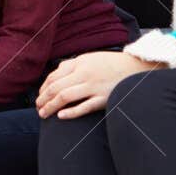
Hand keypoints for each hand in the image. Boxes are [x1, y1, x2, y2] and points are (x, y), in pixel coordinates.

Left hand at [36, 51, 158, 118]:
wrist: (137, 68)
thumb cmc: (112, 64)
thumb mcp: (91, 58)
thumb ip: (73, 64)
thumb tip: (56, 71)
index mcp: (81, 63)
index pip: (54, 76)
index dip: (43, 87)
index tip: (40, 96)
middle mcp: (85, 74)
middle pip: (56, 87)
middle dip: (43, 98)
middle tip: (38, 107)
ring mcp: (94, 86)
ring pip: (65, 97)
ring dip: (51, 106)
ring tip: (44, 114)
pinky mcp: (104, 98)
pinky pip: (84, 107)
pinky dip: (70, 112)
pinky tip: (61, 116)